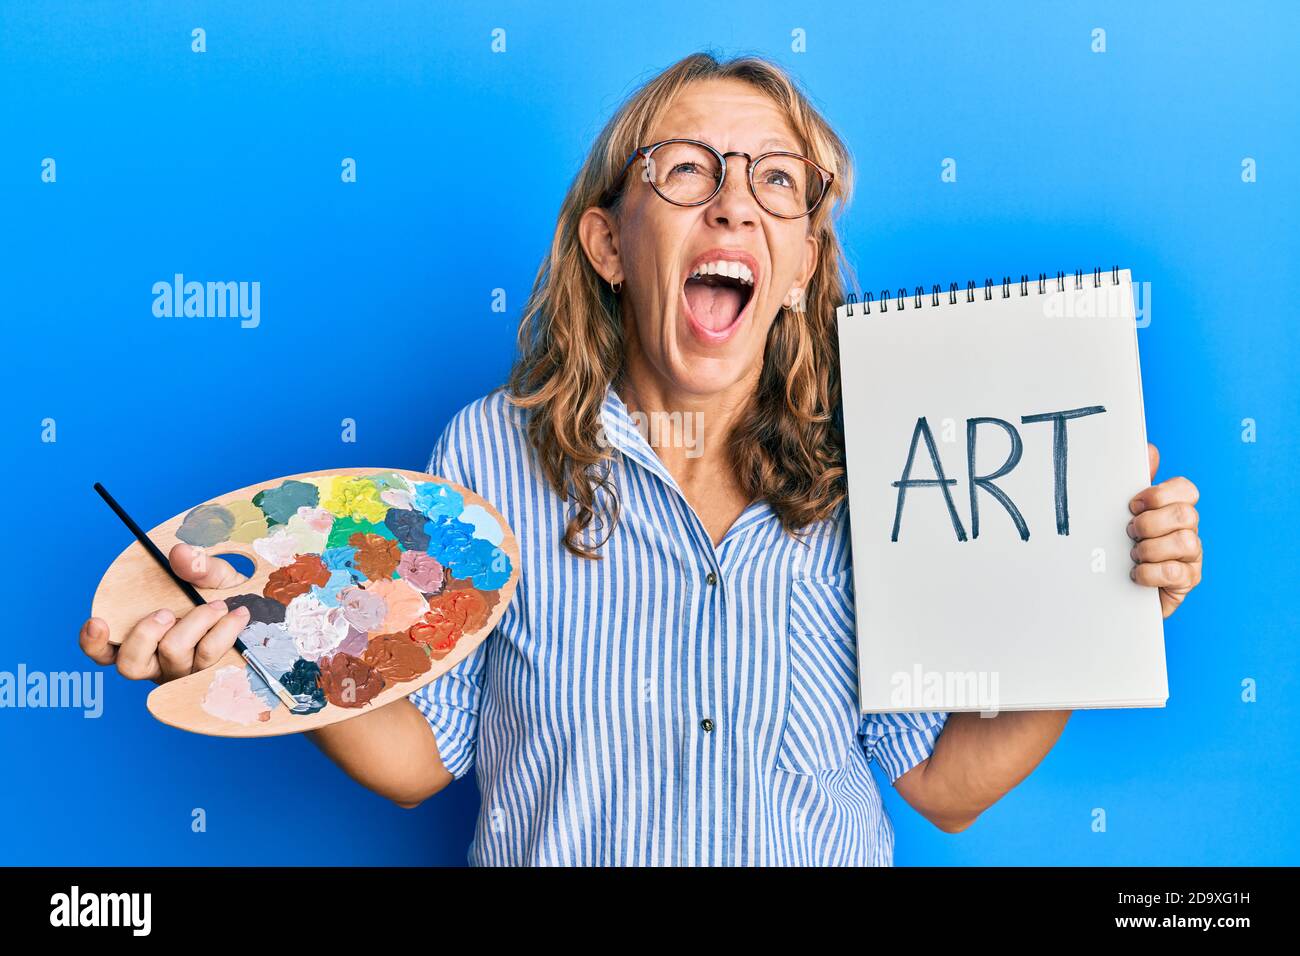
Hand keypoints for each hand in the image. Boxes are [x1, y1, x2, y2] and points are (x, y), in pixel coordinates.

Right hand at [79, 544, 251, 682]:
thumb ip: (195, 565)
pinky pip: (212, 662)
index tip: (97, 622)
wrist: (257, 608)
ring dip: (194, 626)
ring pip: (174, 658)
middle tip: (167, 611)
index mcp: (142, 639)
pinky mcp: (213, 673)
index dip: (94, 643)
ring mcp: (185, 671)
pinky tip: (238, 615)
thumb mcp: (210, 574)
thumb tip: (180, 553)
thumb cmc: (221, 593)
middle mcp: (157, 661)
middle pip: (132, 665)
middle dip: (147, 634)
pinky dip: (224, 635)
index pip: (104, 652)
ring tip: (217, 605)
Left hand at [1128, 443, 1202, 618]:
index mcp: (1173, 509)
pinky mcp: (1187, 582)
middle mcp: (1187, 530)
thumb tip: (1149, 450)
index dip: (1160, 494)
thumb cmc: (1118, 547)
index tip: (1133, 504)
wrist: (1112, 590)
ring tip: (1133, 555)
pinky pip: (1177, 572)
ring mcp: (1191, 556)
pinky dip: (1152, 573)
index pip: (1186, 489)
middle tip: (1130, 532)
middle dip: (1151, 522)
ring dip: (1151, 548)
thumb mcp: (1120, 514)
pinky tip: (1136, 574)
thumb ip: (1133, 483)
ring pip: (1186, 541)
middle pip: (1186, 514)